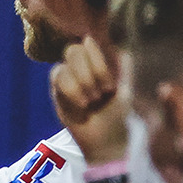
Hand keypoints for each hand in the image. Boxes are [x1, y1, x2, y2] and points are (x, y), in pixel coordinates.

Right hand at [51, 37, 127, 162]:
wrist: (106, 139)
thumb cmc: (118, 114)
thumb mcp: (126, 88)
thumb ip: (124, 67)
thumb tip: (118, 47)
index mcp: (97, 61)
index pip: (88, 43)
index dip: (98, 61)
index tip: (110, 87)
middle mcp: (79, 66)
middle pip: (73, 50)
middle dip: (90, 73)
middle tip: (102, 94)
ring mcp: (66, 78)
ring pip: (63, 66)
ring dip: (81, 85)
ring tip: (91, 102)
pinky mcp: (56, 93)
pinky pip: (57, 81)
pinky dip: (72, 94)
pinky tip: (82, 107)